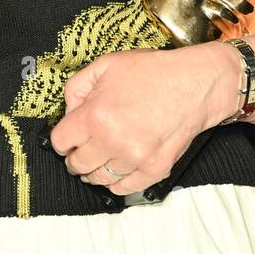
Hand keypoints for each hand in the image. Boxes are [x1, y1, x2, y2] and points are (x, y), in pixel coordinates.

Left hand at [48, 43, 240, 195]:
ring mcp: (134, 159)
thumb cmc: (152, 72)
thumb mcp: (105, 65)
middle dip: (75, 157)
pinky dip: (116, 182)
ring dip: (94, 171)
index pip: (60, 142)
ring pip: (99, 179)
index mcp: (95, 115)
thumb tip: (69, 112)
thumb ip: (77, 88)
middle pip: (77, 164)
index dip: (62, 139)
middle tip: (81, 150)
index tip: (68, 138)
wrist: (194, 84)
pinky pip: (123, 188)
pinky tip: (117, 168)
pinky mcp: (153, 170)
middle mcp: (112, 141)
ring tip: (99, 159)